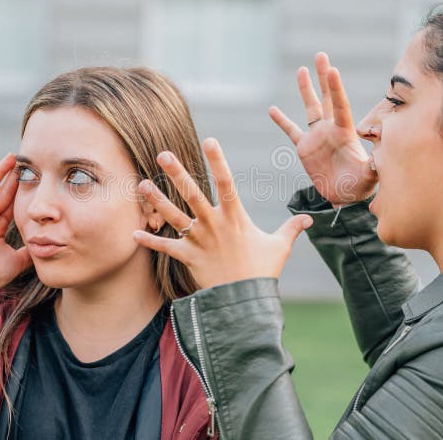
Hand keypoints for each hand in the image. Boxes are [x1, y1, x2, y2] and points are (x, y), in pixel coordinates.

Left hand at [132, 138, 312, 288]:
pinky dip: (149, 241)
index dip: (218, 161)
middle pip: (192, 194)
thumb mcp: (280, 247)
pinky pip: (166, 247)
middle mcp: (214, 224)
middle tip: (163, 154)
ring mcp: (198, 240)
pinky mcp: (188, 257)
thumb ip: (291, 229)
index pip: (226, 182)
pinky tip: (132, 234)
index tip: (209, 140)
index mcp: (235, 217)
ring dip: (157, 200)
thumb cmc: (262, 272)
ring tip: (142, 184)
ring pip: (174, 215)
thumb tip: (309, 219)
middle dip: (177, 173)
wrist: (245, 301)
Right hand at [269, 52, 375, 204]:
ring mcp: (317, 136)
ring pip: (311, 107)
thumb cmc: (359, 186)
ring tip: (302, 70)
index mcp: (345, 132)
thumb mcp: (368, 177)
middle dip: (323, 77)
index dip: (335, 88)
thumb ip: (373, 168)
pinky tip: (272, 109)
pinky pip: (291, 131)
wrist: (344, 197)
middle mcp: (331, 129)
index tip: (332, 70)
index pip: (340, 106)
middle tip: (321, 55)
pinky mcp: (305, 147)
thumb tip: (378, 160)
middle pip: (327, 98)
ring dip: (306, 89)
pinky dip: (282, 121)